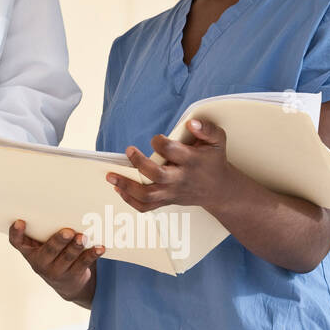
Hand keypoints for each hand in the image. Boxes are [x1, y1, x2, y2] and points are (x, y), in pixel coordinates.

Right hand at [8, 221, 101, 301]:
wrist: (65, 284)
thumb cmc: (52, 254)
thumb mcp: (41, 245)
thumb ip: (44, 229)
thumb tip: (60, 203)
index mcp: (29, 251)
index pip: (16, 242)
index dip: (16, 233)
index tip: (20, 221)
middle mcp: (40, 262)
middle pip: (48, 251)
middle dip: (58, 240)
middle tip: (68, 231)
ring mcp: (56, 271)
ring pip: (67, 258)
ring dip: (76, 247)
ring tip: (83, 237)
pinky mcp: (73, 275)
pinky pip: (83, 264)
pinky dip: (92, 254)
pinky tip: (100, 247)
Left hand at [105, 118, 230, 211]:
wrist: (219, 190)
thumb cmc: (213, 160)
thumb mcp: (218, 140)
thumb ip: (207, 128)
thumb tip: (191, 123)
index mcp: (191, 160)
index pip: (171, 151)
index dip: (160, 142)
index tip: (156, 138)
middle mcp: (180, 178)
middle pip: (156, 175)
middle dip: (139, 163)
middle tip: (129, 150)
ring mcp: (172, 192)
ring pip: (147, 195)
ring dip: (126, 186)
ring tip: (110, 176)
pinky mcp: (167, 200)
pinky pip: (146, 207)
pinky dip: (130, 201)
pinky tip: (118, 189)